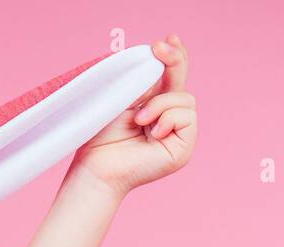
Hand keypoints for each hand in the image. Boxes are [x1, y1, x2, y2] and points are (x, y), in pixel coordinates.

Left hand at [68, 35, 197, 197]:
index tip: (167, 41)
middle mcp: (168, 119)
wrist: (96, 167)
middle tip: (159, 48)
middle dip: (174, 63)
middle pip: (182, 84)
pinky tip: (152, 132)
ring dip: (160, 104)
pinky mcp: (183, 148)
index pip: (170, 78)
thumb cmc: (100, 136)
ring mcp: (177, 134)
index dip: (173, 58)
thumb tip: (161, 61)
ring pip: (185, 99)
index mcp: (153, 106)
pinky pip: (187, 117)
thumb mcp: (124, 99)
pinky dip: (168, 118)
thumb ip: (145, 83)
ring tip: (138, 120)